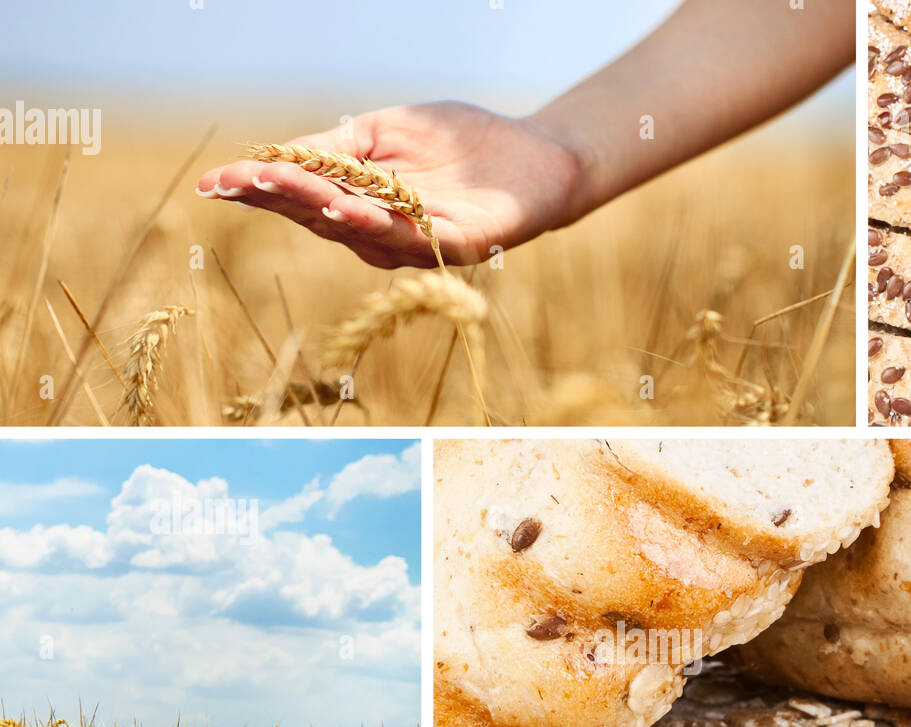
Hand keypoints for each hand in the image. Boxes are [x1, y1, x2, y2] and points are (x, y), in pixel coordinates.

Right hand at [197, 103, 587, 268]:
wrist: (532, 155)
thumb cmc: (458, 143)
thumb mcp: (385, 133)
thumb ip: (339, 149)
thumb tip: (280, 156)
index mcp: (361, 204)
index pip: (303, 197)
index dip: (260, 190)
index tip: (214, 181)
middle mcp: (384, 234)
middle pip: (323, 217)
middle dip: (280, 197)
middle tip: (240, 181)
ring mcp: (421, 243)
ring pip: (363, 232)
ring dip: (322, 210)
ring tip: (284, 188)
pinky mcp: (461, 245)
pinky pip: (416, 239)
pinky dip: (382, 226)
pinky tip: (352, 209)